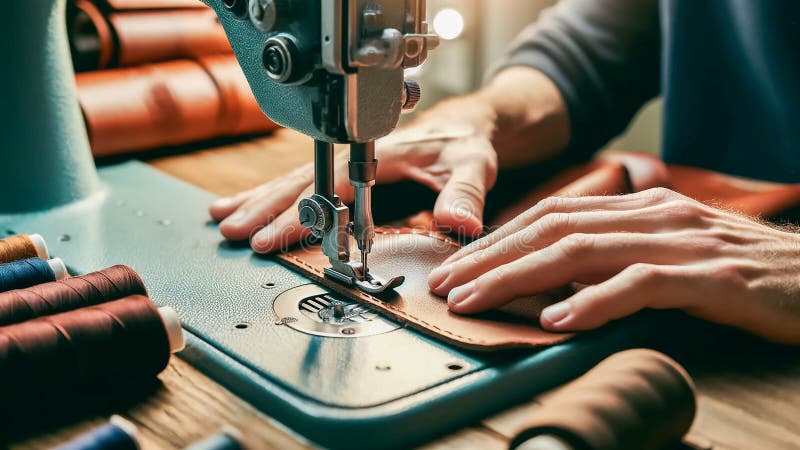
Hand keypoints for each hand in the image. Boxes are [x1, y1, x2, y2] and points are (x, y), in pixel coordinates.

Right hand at [208, 97, 497, 251]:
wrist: (464, 126)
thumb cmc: (466, 144)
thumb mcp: (473, 165)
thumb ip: (465, 193)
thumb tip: (458, 222)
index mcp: (378, 155)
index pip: (328, 188)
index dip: (297, 215)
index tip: (270, 236)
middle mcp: (354, 157)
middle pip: (298, 181)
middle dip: (262, 207)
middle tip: (232, 231)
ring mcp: (345, 162)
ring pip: (292, 180)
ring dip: (258, 200)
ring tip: (223, 218)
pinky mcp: (344, 170)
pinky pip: (300, 180)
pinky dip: (271, 193)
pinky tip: (248, 203)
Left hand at [428, 187, 799, 343]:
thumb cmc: (738, 273)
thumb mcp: (668, 256)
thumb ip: (613, 261)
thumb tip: (550, 286)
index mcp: (638, 208)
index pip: (550, 216)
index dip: (496, 240)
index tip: (456, 265)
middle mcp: (652, 214)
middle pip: (551, 229)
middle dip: (490, 257)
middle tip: (445, 283)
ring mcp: (680, 241)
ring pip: (581, 252)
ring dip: (518, 277)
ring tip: (475, 300)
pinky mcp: (709, 276)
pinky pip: (639, 284)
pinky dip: (593, 300)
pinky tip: (556, 319)